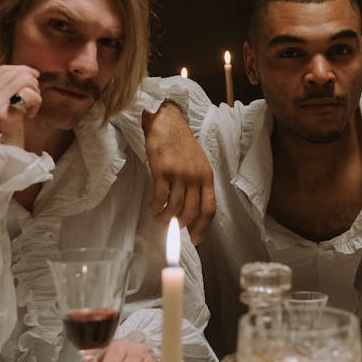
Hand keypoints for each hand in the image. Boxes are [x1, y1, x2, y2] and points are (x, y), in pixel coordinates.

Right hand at [0, 65, 42, 149]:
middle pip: (15, 72)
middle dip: (31, 82)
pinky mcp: (4, 114)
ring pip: (24, 80)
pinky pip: (29, 94)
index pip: (2, 70)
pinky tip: (29, 116)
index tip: (33, 79)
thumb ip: (0, 91)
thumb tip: (23, 72)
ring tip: (30, 108)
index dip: (22, 70)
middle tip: (32, 100)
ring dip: (34, 93)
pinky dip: (36, 103)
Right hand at [142, 102, 215, 243]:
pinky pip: (159, 197)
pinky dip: (155, 206)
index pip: (209, 208)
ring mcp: (179, 174)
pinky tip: (152, 206)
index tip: (196, 240)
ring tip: (158, 217)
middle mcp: (195, 176)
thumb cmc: (181, 143)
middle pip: (191, 212)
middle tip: (170, 227)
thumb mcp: (198, 162)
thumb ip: (198, 183)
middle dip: (180, 225)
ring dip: (164, 218)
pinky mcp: (162, 170)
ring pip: (174, 208)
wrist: (167, 121)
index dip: (203, 228)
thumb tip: (192, 209)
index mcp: (207, 176)